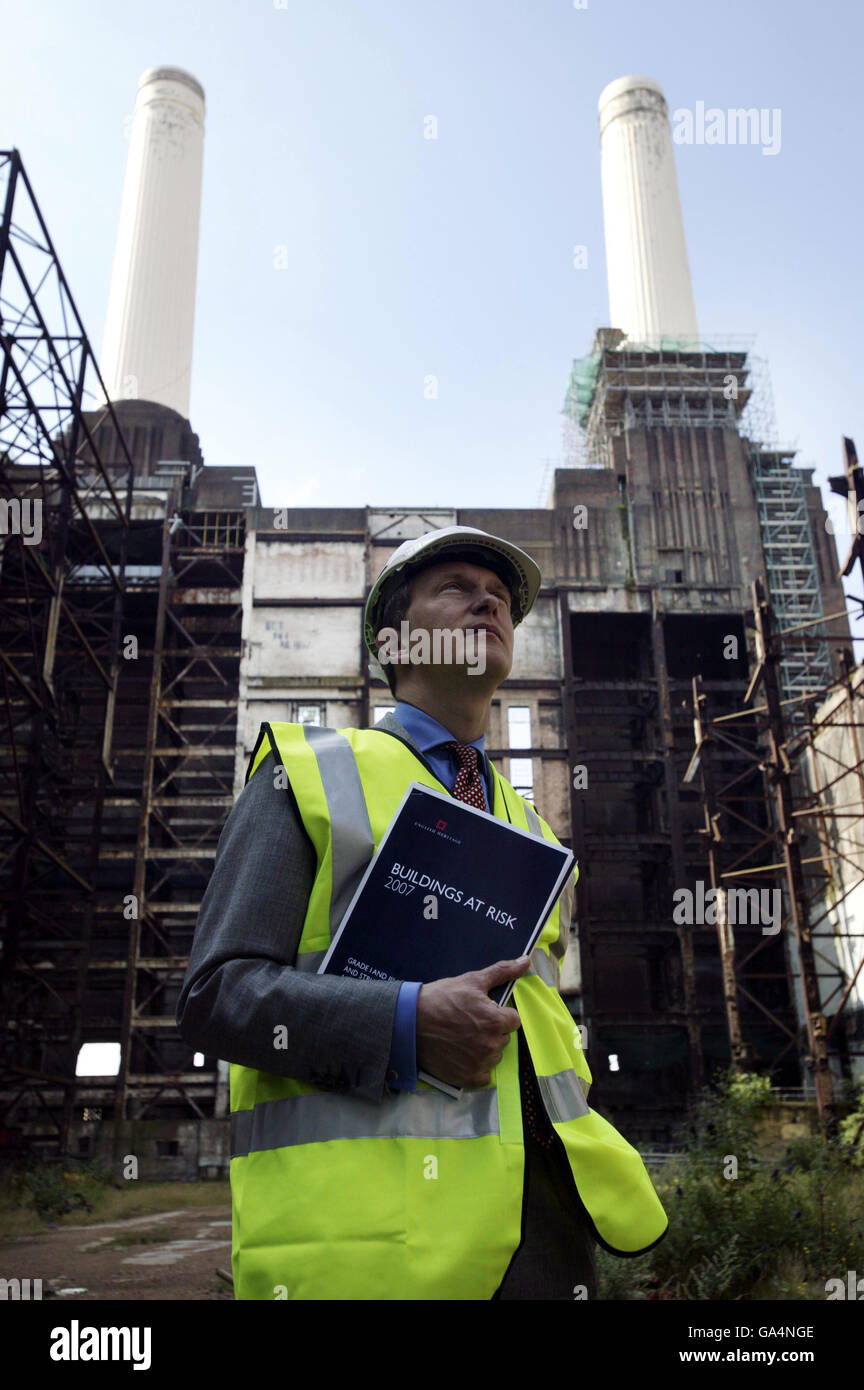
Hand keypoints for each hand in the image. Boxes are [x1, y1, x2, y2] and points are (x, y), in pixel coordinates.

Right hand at [415, 956, 530, 1088]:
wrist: (410, 1021)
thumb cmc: (441, 998)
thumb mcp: (472, 980)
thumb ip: (502, 971)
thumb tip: (526, 961)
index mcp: (496, 1021)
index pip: (513, 1020)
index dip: (498, 1014)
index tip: (481, 1011)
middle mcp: (491, 1045)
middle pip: (503, 1038)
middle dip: (491, 1030)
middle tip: (469, 1022)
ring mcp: (479, 1063)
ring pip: (494, 1056)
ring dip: (484, 1048)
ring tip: (462, 1037)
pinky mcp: (466, 1078)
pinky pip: (483, 1076)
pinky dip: (476, 1067)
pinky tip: (462, 1054)